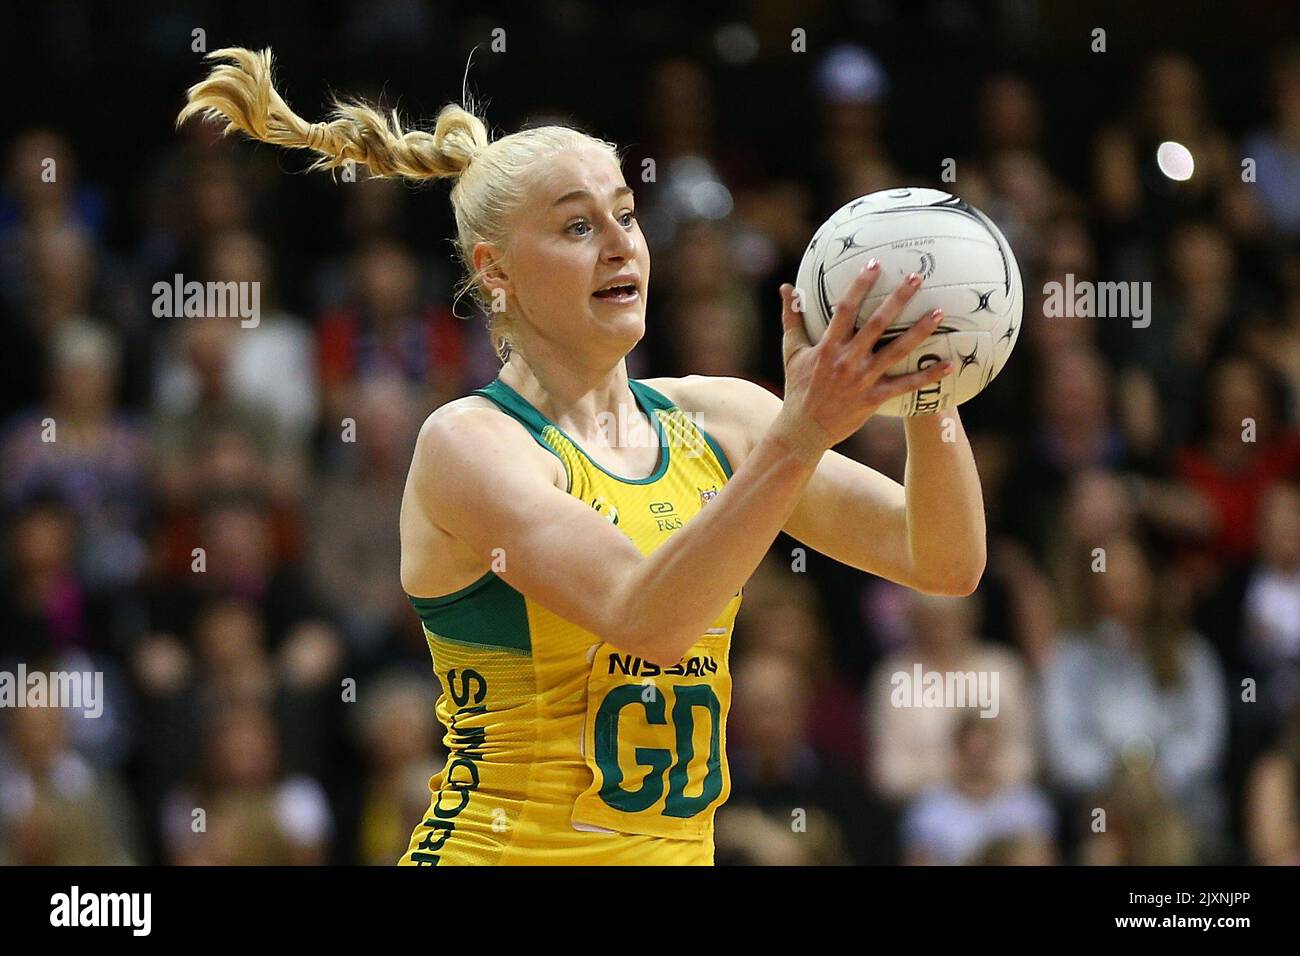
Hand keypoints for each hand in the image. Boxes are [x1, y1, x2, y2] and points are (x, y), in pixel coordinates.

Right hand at [770, 259, 954, 455]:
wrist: (803, 429)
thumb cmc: (798, 388)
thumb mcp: (791, 351)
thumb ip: (792, 318)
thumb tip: (785, 288)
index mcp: (828, 346)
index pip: (845, 309)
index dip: (860, 285)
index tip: (875, 264)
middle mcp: (847, 360)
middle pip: (877, 323)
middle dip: (898, 298)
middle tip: (917, 277)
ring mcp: (863, 380)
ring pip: (897, 350)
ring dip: (920, 330)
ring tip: (940, 311)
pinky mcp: (874, 398)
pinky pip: (906, 386)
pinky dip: (928, 376)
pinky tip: (949, 364)